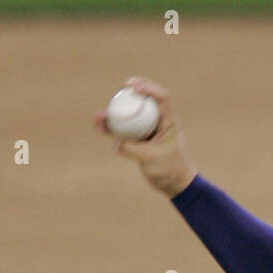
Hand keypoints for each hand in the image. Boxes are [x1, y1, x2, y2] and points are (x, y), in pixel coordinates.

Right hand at [95, 75, 196, 198]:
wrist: (173, 184)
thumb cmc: (170, 170)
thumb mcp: (152, 158)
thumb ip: (134, 149)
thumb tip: (116, 142)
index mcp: (168, 122)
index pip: (162, 98)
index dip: (149, 88)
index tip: (135, 87)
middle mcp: (157, 122)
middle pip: (143, 101)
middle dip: (131, 92)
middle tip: (122, 87)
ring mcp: (146, 130)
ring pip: (128, 115)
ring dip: (114, 112)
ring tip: (99, 115)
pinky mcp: (137, 139)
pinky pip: (122, 130)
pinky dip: (111, 127)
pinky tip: (99, 124)